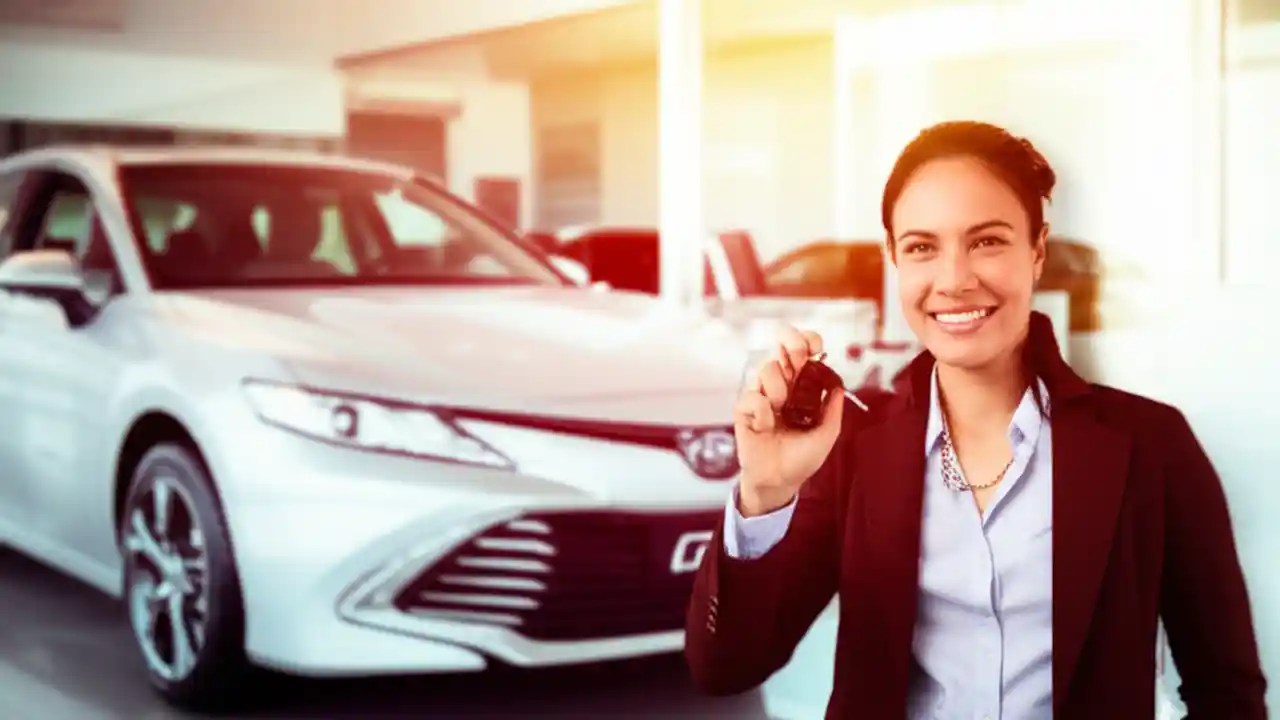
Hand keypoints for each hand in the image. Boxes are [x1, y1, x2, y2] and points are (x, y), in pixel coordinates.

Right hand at [734, 326, 843, 516]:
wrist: (780, 480)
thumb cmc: (802, 458)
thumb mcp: (827, 433)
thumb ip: (832, 408)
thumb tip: (837, 384)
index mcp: (800, 386)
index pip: (802, 351)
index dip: (807, 340)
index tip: (814, 347)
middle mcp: (780, 385)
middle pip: (781, 347)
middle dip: (792, 347)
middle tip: (798, 364)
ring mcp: (761, 394)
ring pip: (766, 367)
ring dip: (778, 388)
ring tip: (781, 410)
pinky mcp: (744, 408)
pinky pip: (752, 396)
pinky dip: (762, 410)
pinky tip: (765, 426)